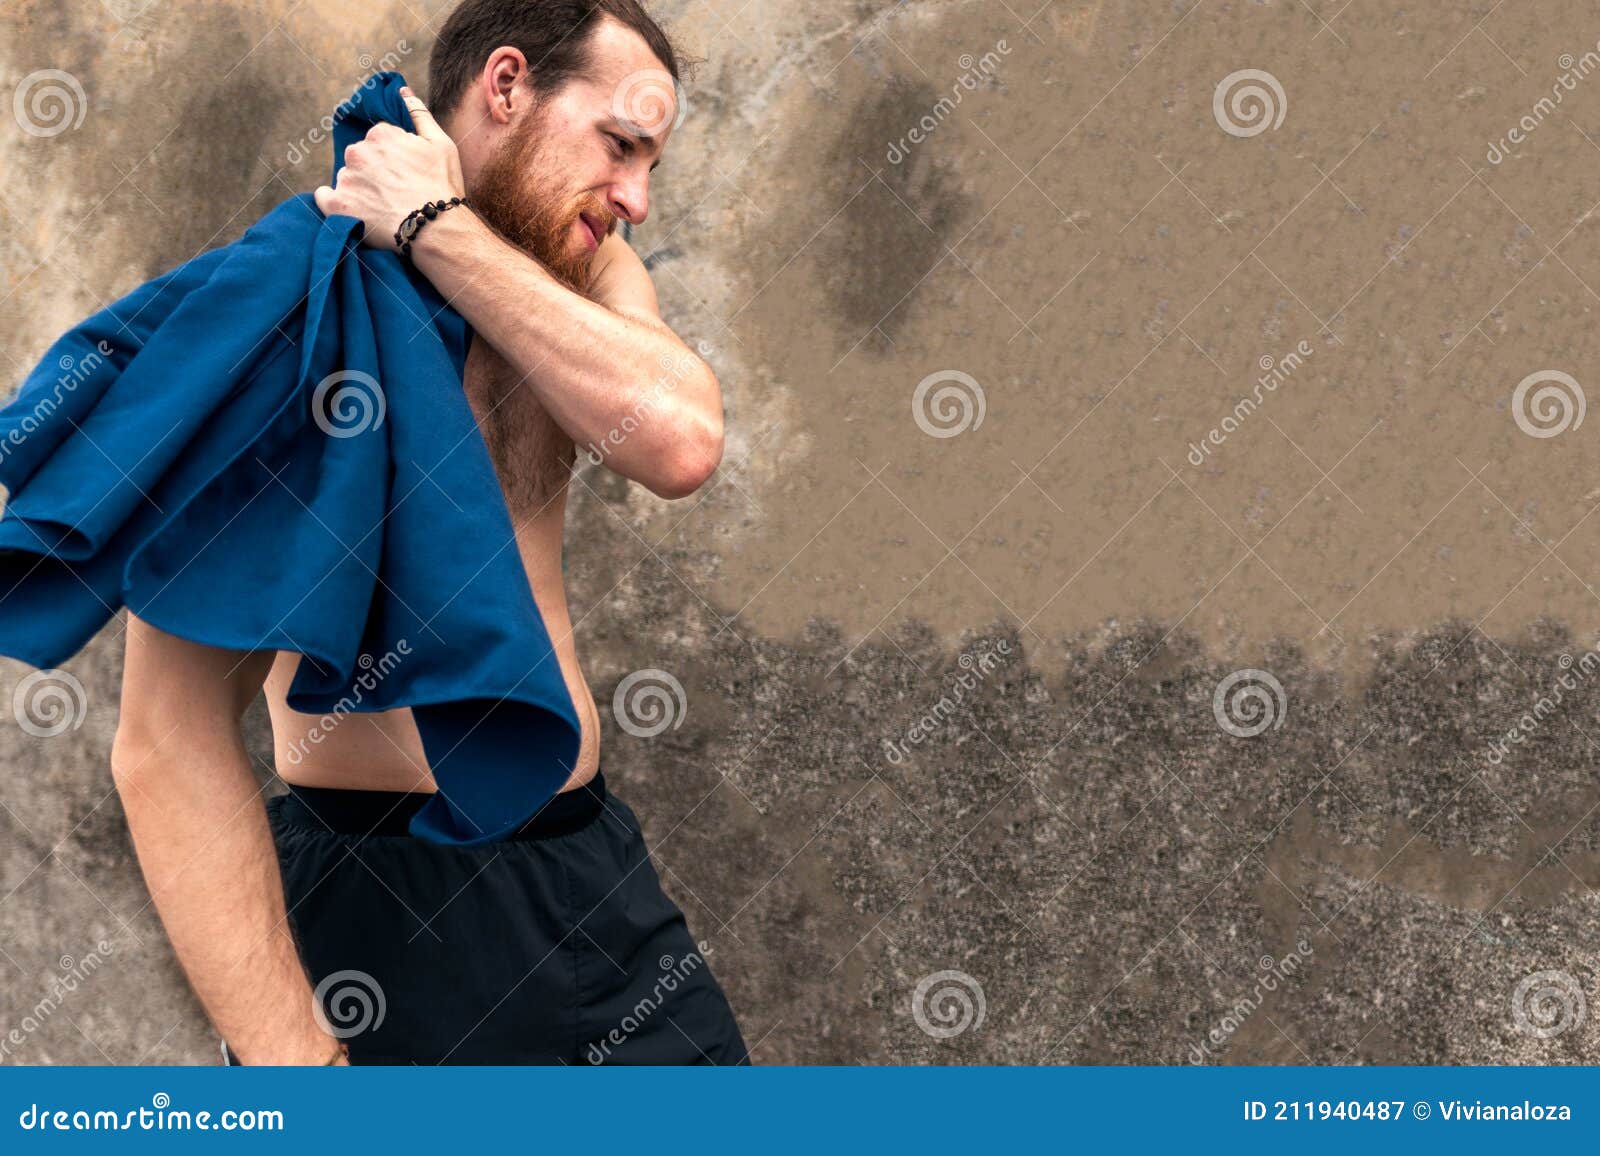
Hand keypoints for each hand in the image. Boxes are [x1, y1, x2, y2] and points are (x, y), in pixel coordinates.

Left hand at [314, 87, 463, 250]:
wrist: (436, 229)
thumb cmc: (442, 186)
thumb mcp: (441, 144)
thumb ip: (418, 114)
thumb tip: (403, 91)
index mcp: (379, 134)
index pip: (379, 142)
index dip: (394, 159)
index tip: (405, 174)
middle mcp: (357, 152)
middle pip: (361, 158)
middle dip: (373, 171)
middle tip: (395, 192)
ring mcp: (346, 178)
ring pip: (347, 178)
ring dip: (359, 188)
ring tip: (383, 207)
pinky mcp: (337, 204)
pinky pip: (324, 198)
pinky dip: (334, 202)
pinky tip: (354, 209)